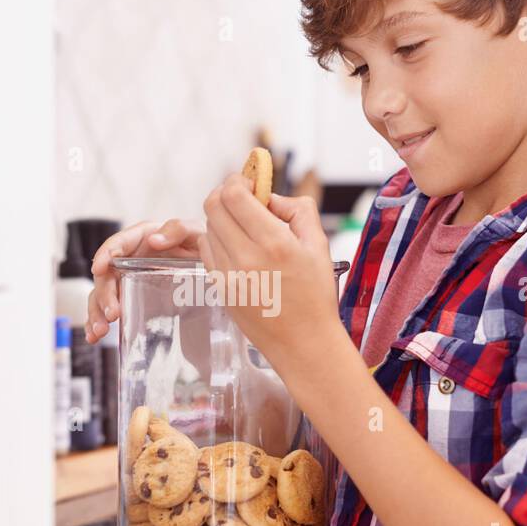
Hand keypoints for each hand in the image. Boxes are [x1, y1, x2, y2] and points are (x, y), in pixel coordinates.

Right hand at [85, 218, 203, 343]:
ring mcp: (127, 280)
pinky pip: (110, 308)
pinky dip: (98, 323)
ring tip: (99, 332)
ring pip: (102, 295)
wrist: (212, 267)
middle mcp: (128, 260)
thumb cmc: (201, 246)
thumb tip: (154, 240)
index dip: (104, 255)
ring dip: (97, 313)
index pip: (117, 245)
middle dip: (104, 296)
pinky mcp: (130, 298)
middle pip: (107, 276)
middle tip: (112, 314)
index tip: (98, 269)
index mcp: (141, 239)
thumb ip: (178, 230)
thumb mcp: (195, 233)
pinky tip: (94, 336)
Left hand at [201, 173, 340, 368]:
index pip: (233, 195)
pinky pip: (207, 253)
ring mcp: (228, 276)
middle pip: (212, 206)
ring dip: (222, 219)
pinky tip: (238, 248)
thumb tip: (271, 197)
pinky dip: (218, 242)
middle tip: (243, 199)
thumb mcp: (318, 245)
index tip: (250, 184)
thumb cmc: (316, 296)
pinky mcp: (219, 290)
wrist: (304, 344)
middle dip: (225, 194)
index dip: (238, 181)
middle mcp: (245, 258)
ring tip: (244, 227)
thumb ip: (297, 209)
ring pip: (207, 228)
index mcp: (274, 243)